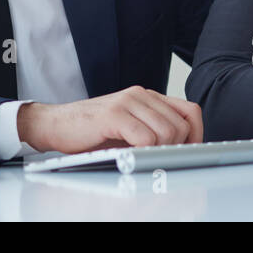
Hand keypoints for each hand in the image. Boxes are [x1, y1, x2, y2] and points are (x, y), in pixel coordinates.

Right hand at [17, 86, 202, 153]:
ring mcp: (127, 102)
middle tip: (155, 158)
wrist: (55, 124)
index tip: (188, 153)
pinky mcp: (113, 114)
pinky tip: (129, 154)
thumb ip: (152, 129)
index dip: (196, 135)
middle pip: (181, 125)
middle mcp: (140, 94)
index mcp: (147, 96)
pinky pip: (145, 137)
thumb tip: (183, 150)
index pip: (190, 111)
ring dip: (157, 151)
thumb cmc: (91, 131)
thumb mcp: (128, 128)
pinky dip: (142, 152)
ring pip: (166, 132)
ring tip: (139, 156)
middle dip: (174, 148)